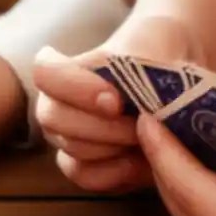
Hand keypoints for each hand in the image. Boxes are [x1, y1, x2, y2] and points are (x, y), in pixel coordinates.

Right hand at [33, 15, 200, 191]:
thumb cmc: (158, 61)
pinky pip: (85, 175)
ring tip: (146, 134)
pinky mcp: (81, 168)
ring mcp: (63, 140)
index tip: (115, 100)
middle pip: (53, 118)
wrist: (170, 96)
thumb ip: (144, 47)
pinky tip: (139, 159)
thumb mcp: (157, 40)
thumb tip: (127, 89)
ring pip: (72, 148)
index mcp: (61, 70)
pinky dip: (115, 171)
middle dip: (102, 125)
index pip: (44, 73)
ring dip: (113, 145)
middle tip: (140, 123)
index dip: (75, 88)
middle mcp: (54, 105)